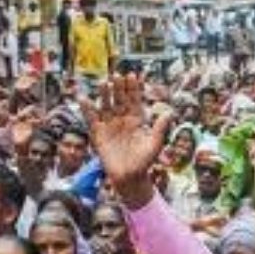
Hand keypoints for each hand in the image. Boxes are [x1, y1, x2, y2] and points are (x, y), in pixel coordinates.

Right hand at [82, 73, 168, 201]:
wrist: (130, 177)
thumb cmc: (145, 162)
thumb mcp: (155, 143)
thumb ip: (161, 127)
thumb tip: (170, 112)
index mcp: (137, 120)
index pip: (134, 100)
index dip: (133, 88)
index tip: (132, 75)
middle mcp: (122, 120)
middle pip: (120, 99)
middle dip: (119, 88)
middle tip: (118, 75)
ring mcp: (110, 126)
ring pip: (106, 106)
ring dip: (105, 94)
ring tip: (104, 82)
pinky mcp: (99, 134)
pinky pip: (92, 119)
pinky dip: (87, 109)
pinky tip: (84, 98)